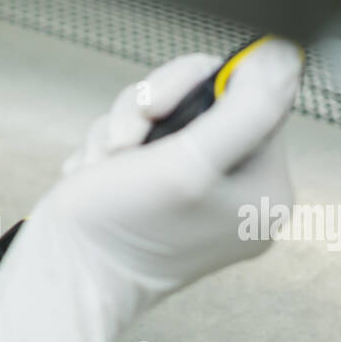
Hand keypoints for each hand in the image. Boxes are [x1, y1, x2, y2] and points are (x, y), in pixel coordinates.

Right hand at [0, 40, 302, 341]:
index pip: (252, 97)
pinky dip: (110, 155)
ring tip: (101, 167)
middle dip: (149, 114)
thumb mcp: (189, 159)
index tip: (154, 109)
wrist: (60, 279)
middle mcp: (238, 199)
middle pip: (206, 106)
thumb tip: (281, 62)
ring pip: (166, 123)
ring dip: (121, 132)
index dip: (197, 88)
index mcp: (265, 193)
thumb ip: (246, 109)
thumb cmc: (115, 231)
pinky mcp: (158, 203)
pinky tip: (95, 178)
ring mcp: (197, 203)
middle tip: (123, 144)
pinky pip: (144, 148)